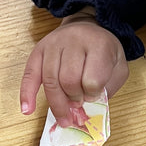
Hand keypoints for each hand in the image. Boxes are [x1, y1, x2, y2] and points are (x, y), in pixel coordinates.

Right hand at [20, 11, 128, 126]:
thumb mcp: (118, 67)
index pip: (92, 80)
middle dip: (74, 99)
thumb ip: (109, 86)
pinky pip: (29, 74)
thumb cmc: (103, 52)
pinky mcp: (38, 50)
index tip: (93, 96)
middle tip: (78, 105)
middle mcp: (74, 40)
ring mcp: (53, 44)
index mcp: (98, 44)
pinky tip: (27, 110)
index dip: (92, 94)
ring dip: (57, 103)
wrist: (87, 28)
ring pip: (50, 80)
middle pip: (69, 80)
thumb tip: (90, 106)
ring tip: (64, 117)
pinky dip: (27, 94)